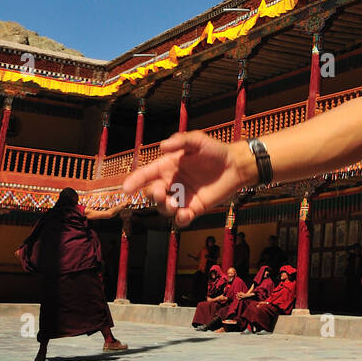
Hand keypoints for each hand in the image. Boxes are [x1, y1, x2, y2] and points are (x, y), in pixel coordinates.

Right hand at [122, 131, 252, 226]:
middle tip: (159, 193)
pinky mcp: (194, 208)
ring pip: (164, 208)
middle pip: (152, 194)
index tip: (127, 188)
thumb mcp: (197, 141)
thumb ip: (181, 141)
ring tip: (173, 204)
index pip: (146, 175)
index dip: (134, 181)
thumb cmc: (215, 151)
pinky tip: (185, 214)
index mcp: (167, 167)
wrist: (235, 165)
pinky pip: (181, 219)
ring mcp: (182, 197)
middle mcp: (171, 183)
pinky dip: (180, 220)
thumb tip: (162, 146)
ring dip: (164, 208)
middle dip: (152, 195)